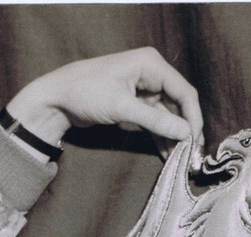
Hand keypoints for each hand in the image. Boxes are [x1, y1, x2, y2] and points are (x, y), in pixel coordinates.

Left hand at [5, 47, 203, 150]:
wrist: (55, 98)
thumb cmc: (86, 93)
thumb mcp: (122, 107)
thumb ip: (155, 120)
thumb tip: (186, 133)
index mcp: (151, 64)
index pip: (184, 91)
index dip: (193, 117)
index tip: (195, 142)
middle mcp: (150, 73)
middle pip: (178, 104)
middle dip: (184, 129)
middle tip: (191, 155)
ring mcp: (142, 89)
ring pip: (166, 114)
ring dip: (172, 135)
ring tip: (180, 159)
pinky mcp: (132, 103)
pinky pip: (153, 120)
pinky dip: (159, 136)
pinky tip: (165, 154)